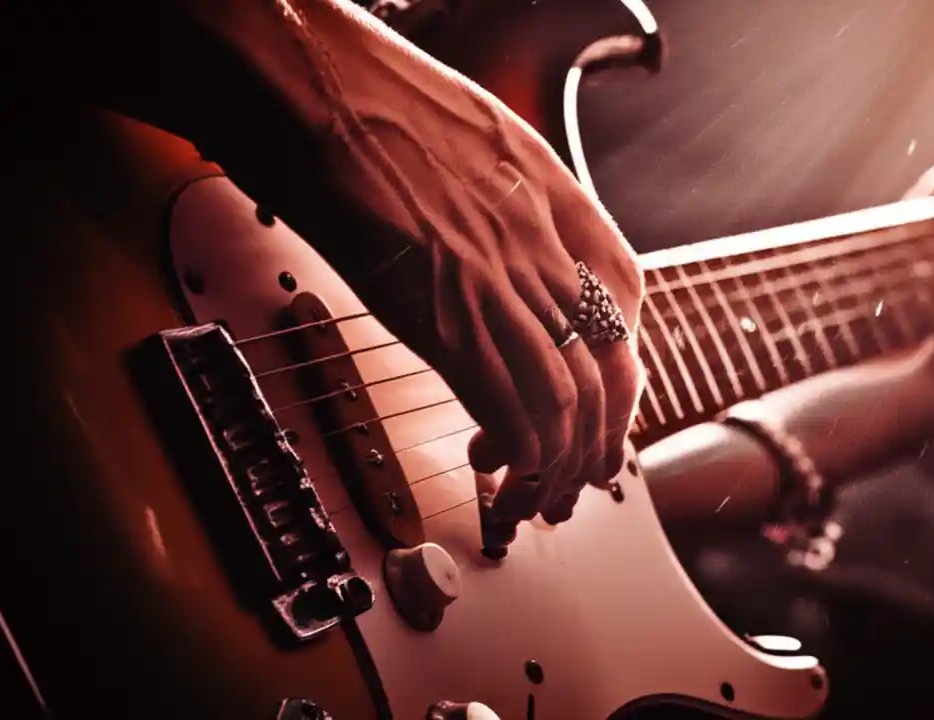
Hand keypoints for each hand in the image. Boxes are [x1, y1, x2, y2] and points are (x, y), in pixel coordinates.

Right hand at [268, 2, 644, 522]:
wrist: (307, 77)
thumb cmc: (369, 97)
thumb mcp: (473, 144)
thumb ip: (504, 207)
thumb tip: (498, 262)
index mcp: (558, 199)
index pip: (626, 309)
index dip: (620, 380)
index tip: (601, 415)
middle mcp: (544, 245)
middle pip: (610, 373)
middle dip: (600, 446)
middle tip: (575, 485)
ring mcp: (499, 279)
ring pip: (569, 402)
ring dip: (557, 467)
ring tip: (533, 498)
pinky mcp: (443, 311)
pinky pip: (511, 404)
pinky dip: (513, 452)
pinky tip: (490, 463)